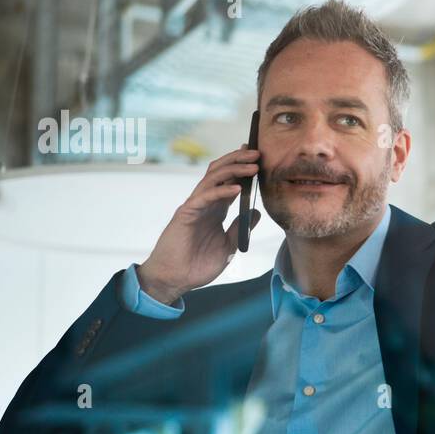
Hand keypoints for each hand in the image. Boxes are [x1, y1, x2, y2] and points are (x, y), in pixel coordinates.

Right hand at [136, 146, 260, 304]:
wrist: (176, 280)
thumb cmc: (198, 265)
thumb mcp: (229, 246)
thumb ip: (241, 227)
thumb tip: (257, 211)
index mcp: (216, 209)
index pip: (230, 181)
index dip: (243, 168)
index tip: (259, 158)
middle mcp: (205, 203)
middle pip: (221, 173)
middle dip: (239, 160)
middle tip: (258, 153)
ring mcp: (195, 206)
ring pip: (213, 178)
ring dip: (233, 170)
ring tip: (253, 166)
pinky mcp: (186, 214)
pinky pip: (204, 197)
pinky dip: (221, 191)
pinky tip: (238, 189)